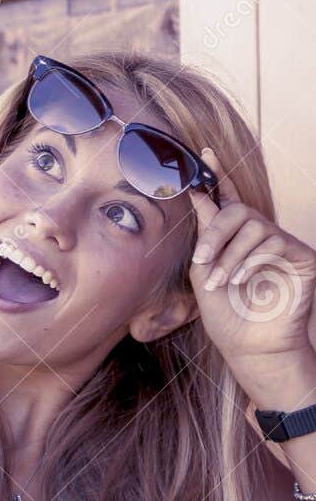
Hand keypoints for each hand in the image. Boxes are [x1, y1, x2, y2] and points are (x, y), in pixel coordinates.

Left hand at [189, 148, 315, 387]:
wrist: (250, 347)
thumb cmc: (226, 315)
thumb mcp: (205, 271)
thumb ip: (204, 234)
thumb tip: (199, 193)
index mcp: (233, 239)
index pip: (226, 200)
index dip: (216, 176)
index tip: (202, 152)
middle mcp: (259, 236)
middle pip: (237, 210)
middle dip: (215, 232)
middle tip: (201, 259)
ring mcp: (282, 245)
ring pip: (253, 226)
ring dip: (229, 255)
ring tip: (221, 282)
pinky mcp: (301, 257)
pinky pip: (273, 242)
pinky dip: (251, 261)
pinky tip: (242, 281)